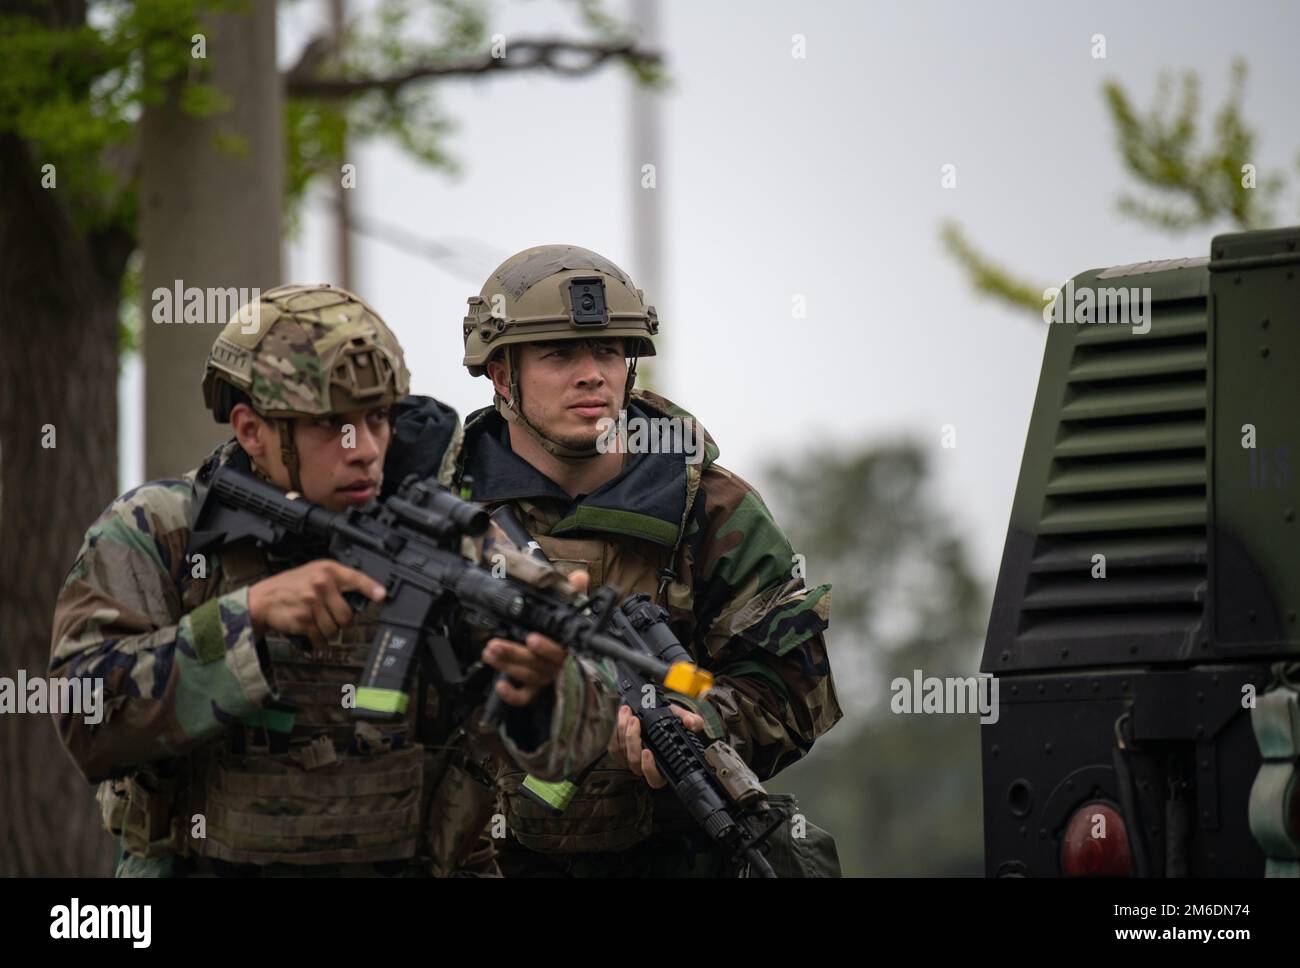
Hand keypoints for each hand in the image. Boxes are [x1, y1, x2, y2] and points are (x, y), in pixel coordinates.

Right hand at [247, 560, 385, 646]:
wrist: (263, 598)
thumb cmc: (293, 586)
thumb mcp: (316, 573)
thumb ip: (338, 582)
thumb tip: (364, 597)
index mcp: (328, 570)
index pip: (356, 578)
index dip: (371, 588)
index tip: (382, 596)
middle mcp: (321, 584)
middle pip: (347, 615)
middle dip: (341, 621)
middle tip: (330, 616)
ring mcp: (311, 602)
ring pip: (335, 629)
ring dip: (327, 632)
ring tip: (316, 622)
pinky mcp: (303, 619)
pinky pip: (320, 638)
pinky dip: (317, 640)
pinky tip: (309, 630)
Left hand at [482, 571, 589, 706]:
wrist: (575, 656)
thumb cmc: (570, 632)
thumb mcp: (574, 611)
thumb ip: (575, 594)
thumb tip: (579, 577)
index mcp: (569, 649)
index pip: (560, 652)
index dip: (546, 648)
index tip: (531, 638)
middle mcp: (559, 667)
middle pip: (537, 665)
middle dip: (515, 654)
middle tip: (495, 645)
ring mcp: (548, 679)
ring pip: (528, 676)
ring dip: (507, 665)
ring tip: (489, 651)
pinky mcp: (538, 690)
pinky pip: (526, 698)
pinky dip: (513, 695)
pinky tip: (500, 685)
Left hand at [607, 703, 704, 788]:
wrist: (655, 713)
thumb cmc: (670, 721)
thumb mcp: (683, 719)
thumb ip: (692, 721)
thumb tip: (691, 723)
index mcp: (664, 766)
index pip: (655, 778)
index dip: (649, 768)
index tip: (647, 751)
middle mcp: (646, 766)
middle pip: (634, 762)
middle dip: (632, 739)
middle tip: (635, 721)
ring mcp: (631, 760)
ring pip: (622, 753)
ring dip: (623, 731)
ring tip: (628, 713)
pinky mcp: (619, 753)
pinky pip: (614, 746)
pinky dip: (616, 731)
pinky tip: (622, 718)